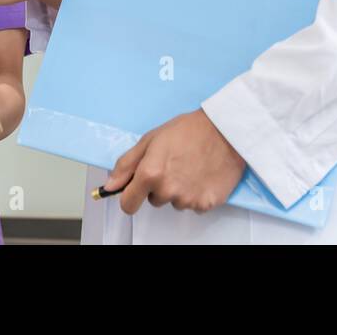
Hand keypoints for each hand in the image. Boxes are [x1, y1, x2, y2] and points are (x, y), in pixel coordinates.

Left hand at [104, 109, 246, 215]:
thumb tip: (111, 185)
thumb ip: (126, 164)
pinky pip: (194, 205)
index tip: (136, 190)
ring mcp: (188, 199)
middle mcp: (168, 190)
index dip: (130, 196)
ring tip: (191, 166)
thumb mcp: (150, 139)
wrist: (225, 129)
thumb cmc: (188, 130)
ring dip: (179, 189)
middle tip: (174, 164)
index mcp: (150, 174)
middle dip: (159, 186)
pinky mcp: (206, 204)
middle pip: (154, 200)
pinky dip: (197, 193)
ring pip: (175, 202)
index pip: (128, 204)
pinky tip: (202, 174)